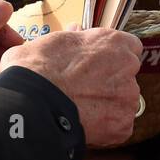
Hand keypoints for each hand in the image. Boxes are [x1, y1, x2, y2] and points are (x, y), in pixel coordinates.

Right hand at [0, 25, 140, 146]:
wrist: (32, 103)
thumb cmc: (37, 69)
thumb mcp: (51, 41)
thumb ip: (72, 37)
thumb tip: (75, 31)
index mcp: (113, 42)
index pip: (127, 47)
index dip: (110, 57)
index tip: (97, 64)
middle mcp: (127, 67)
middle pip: (125, 76)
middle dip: (108, 82)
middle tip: (83, 88)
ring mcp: (127, 97)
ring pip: (122, 102)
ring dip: (106, 105)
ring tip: (80, 109)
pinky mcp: (122, 125)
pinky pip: (117, 127)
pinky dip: (104, 128)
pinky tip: (84, 123)